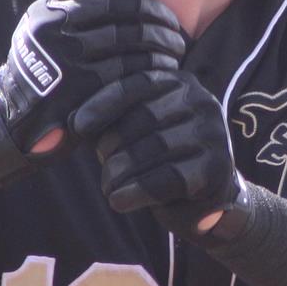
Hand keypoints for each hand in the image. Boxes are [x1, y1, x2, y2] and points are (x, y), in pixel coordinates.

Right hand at [0, 0, 186, 158]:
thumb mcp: (45, 28)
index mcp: (50, 4)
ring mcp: (66, 52)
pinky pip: (127, 69)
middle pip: (119, 5)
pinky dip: (152, 67)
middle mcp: (55, 23)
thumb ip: (74, 6)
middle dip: (155, 13)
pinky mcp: (80, 82)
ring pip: (128, 35)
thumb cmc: (44, 68)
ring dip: (160, 40)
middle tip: (175, 25)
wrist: (16, 113)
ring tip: (176, 47)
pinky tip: (166, 69)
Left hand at [73, 69, 242, 238]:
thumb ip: (110, 121)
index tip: (77, 126)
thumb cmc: (160, 161)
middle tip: (102, 169)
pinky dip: (137, 191)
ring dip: (121, 173)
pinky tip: (119, 201)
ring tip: (109, 188)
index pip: (136, 85)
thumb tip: (71, 123)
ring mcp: (213, 133)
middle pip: (143, 118)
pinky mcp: (216, 167)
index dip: (103, 104)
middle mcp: (201, 101)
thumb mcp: (135, 133)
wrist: (204, 202)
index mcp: (179, 82)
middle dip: (113, 146)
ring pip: (153, 148)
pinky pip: (168, 177)